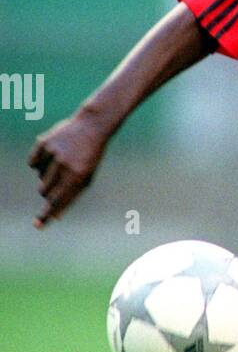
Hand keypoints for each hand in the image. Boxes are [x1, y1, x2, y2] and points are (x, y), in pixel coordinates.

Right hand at [28, 109, 107, 227]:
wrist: (91, 126)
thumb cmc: (89, 157)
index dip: (46, 214)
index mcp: (78, 176)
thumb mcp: (87, 177)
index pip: (58, 201)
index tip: (37, 225)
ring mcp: (53, 153)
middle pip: (44, 191)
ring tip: (61, 163)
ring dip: (46, 176)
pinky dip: (39, 162)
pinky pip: (33, 162)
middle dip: (47, 192)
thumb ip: (71, 196)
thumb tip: (55, 216)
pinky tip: (52, 154)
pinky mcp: (44, 143)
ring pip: (39, 177)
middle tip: (57, 181)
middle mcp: (65, 165)